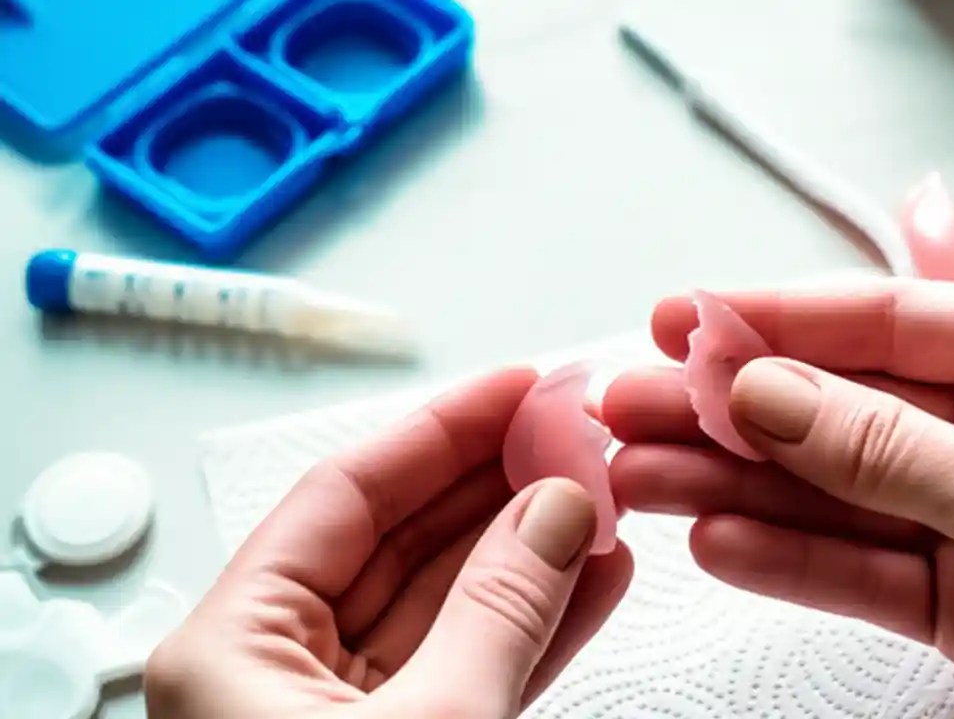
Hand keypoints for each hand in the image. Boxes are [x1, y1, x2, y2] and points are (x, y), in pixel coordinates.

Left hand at [146, 368, 632, 718]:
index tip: (516, 387)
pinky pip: (468, 665)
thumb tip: (558, 510)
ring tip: (600, 499)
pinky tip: (591, 582)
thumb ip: (498, 611)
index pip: (345, 495)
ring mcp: (340, 713)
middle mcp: (276, 670)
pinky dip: (531, 627)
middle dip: (497, 484)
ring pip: (443, 603)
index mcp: (233, 649)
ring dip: (530, 554)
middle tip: (572, 433)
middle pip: (399, 538)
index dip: (440, 431)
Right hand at [603, 280, 953, 718]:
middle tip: (636, 402)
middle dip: (734, 407)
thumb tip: (763, 391)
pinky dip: (788, 559)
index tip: (684, 320)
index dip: (777, 319)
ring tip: (647, 477)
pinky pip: (857, 569)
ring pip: (835, 491)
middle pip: (843, 408)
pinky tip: (718, 541)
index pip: (887, 323)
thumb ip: (882, 447)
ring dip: (739, 484)